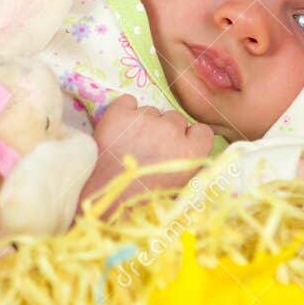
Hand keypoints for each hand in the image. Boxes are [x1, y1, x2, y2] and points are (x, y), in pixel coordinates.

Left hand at [80, 95, 213, 209]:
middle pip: (175, 118)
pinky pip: (127, 101)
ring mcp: (145, 119)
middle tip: (148, 148)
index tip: (177, 146)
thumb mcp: (177, 192)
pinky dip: (124, 111)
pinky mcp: (119, 113)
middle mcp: (171, 130)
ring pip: (150, 111)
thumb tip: (192, 158)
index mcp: (191, 152)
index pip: (201, 130)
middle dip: (164, 130)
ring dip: (143, 123)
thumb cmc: (140, 202)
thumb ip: (189, 169)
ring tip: (129, 143)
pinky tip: (119, 128)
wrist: (102, 199)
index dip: (188, 137)